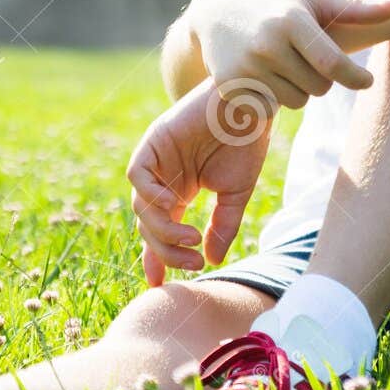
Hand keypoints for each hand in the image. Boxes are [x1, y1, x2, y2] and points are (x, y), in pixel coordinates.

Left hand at [126, 78, 275, 286]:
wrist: (252, 104)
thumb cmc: (247, 143)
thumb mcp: (236, 194)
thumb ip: (223, 226)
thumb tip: (213, 259)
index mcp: (181, 189)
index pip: (160, 230)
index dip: (158, 258)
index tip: (161, 285)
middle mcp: (164, 178)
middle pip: (150, 224)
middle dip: (166, 250)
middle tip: (192, 262)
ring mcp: (156, 160)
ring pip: (141, 206)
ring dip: (163, 230)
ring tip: (191, 239)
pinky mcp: (153, 143)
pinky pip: (137, 177)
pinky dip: (150, 197)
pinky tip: (174, 209)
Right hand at [186, 0, 389, 108]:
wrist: (217, 8)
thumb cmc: (279, 2)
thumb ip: (356, 7)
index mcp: (291, 21)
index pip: (333, 64)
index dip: (355, 78)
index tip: (366, 81)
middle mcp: (266, 44)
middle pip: (318, 88)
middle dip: (322, 79)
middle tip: (308, 61)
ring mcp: (245, 66)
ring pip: (296, 102)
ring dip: (299, 90)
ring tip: (286, 66)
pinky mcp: (228, 84)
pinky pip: (269, 110)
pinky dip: (272, 99)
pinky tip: (264, 77)